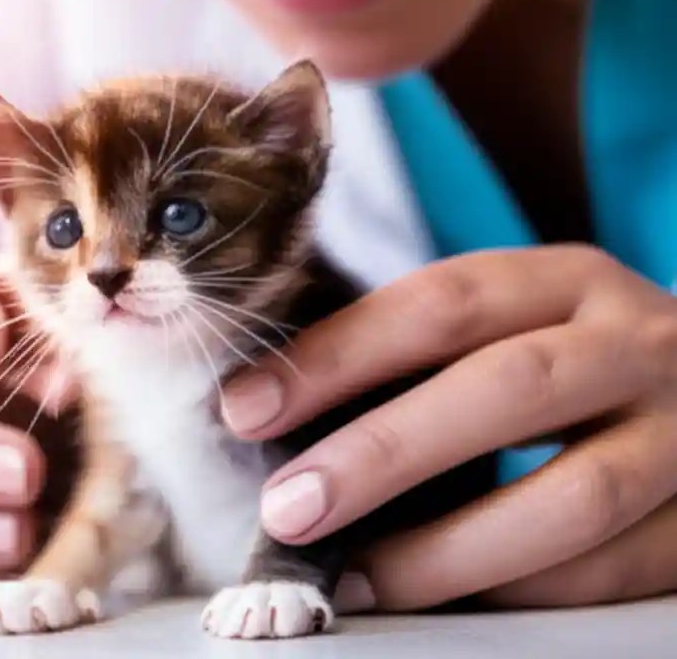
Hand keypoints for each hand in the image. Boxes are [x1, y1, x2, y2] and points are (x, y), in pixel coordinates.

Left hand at [222, 245, 676, 610]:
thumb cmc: (572, 367)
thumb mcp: (509, 332)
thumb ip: (413, 361)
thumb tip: (269, 416)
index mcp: (567, 282)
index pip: (442, 303)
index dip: (337, 356)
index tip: (245, 408)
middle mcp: (636, 345)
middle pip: (505, 389)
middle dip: (382, 454)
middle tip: (289, 507)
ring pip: (574, 496)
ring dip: (448, 548)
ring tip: (356, 581)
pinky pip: (613, 569)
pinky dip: (519, 590)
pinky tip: (444, 597)